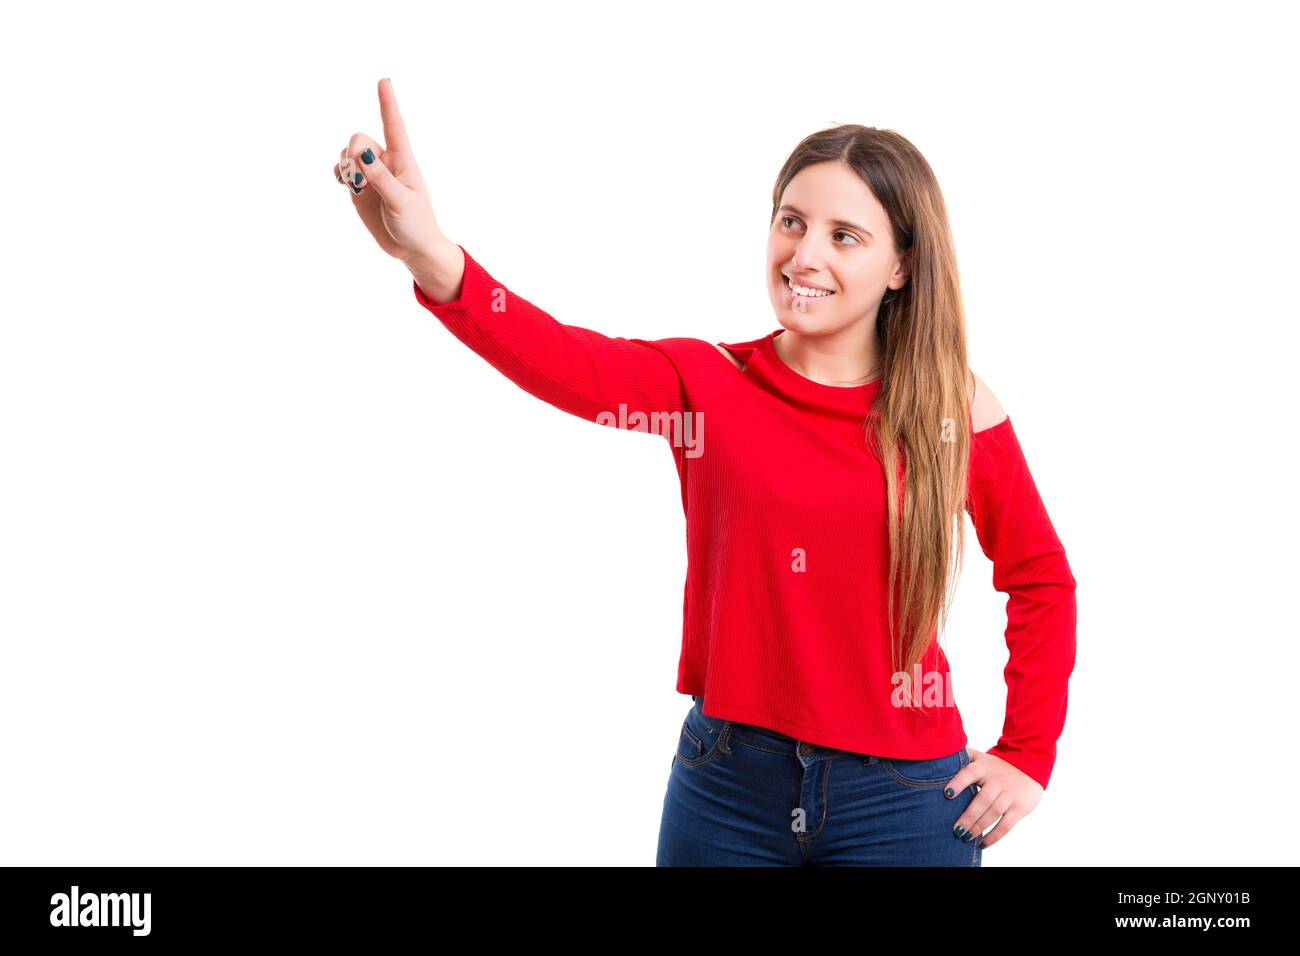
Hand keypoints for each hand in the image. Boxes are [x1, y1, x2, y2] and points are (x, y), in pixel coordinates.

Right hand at [333, 78, 451, 266]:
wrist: (412, 249)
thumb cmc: (416, 224)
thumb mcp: (401, 201)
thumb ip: (381, 178)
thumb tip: (361, 154)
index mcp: (403, 160)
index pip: (394, 126)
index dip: (387, 103)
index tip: (384, 80)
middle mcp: (385, 162)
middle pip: (359, 139)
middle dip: (353, 153)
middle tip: (358, 178)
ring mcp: (371, 175)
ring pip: (348, 154)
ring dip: (344, 165)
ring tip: (354, 185)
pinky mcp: (360, 189)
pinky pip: (342, 170)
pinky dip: (338, 172)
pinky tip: (343, 182)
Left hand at [946, 746, 1042, 848]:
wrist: (1030, 766)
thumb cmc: (997, 766)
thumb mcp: (981, 757)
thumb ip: (963, 756)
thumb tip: (939, 752)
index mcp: (984, 767)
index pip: (970, 773)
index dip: (958, 783)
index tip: (947, 794)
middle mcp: (997, 780)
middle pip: (982, 799)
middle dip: (968, 816)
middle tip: (955, 830)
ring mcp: (1010, 794)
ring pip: (993, 813)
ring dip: (979, 827)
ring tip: (965, 837)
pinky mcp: (1020, 808)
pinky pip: (1006, 825)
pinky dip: (994, 836)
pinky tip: (982, 844)